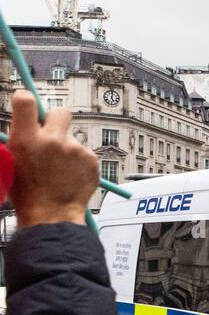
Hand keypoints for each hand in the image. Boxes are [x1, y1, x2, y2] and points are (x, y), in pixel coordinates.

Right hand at [6, 91, 98, 227]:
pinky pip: (83, 153)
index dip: (25, 98)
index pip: (25, 101)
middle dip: (56, 119)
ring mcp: (75, 149)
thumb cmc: (27, 192)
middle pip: (60, 111)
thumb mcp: (11, 163)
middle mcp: (53, 140)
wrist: (51, 216)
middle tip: (51, 134)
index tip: (25, 102)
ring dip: (66, 148)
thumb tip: (27, 123)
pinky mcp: (91, 159)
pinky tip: (69, 177)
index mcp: (26, 140)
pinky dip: (78, 162)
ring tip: (58, 171)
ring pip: (72, 139)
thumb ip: (21, 139)